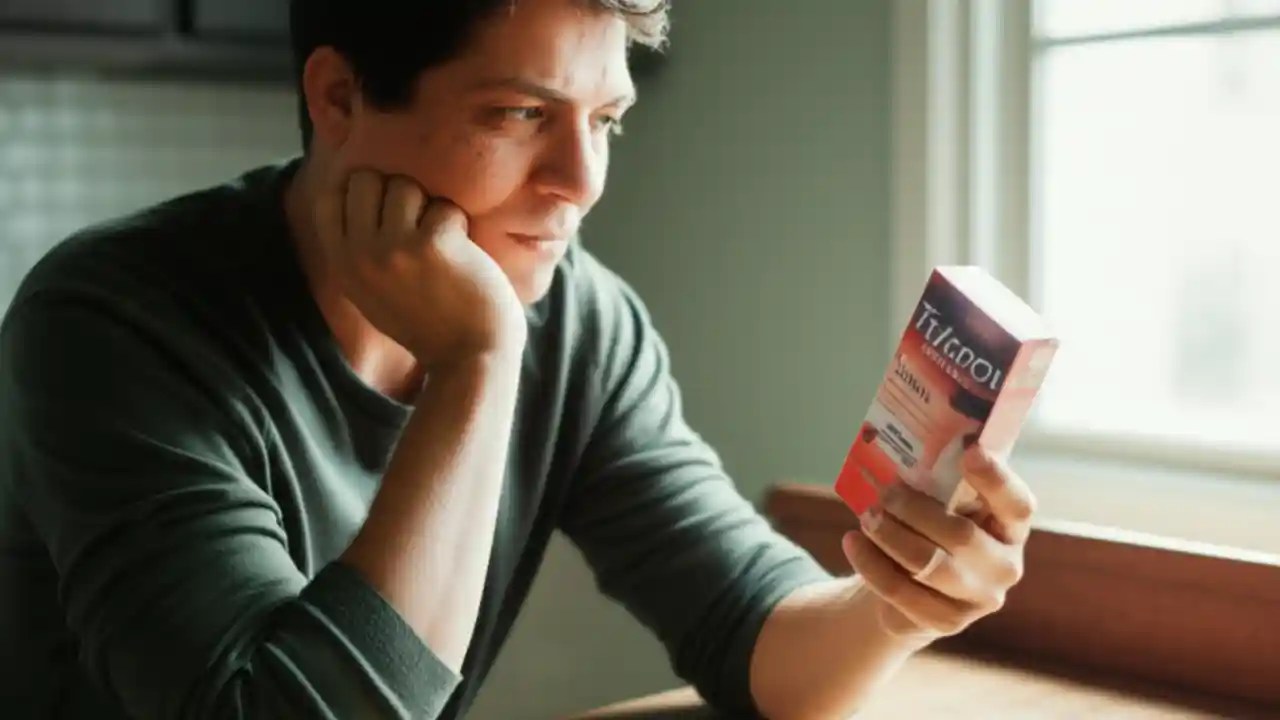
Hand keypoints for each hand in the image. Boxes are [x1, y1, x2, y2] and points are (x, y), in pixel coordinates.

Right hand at [312, 166, 526, 369]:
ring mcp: (394, 249)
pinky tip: (464, 255)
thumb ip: (360, 250)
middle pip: (366, 179)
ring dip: (431, 207)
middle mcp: (360, 255)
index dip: (361, 192)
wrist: (471, 358)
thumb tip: (356, 187)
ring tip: (443, 242)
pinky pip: (445, 206)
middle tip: (421, 225)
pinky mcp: (432, 245)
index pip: (329, 198)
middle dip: (398, 192)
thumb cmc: (431, 323)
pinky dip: (459, 225)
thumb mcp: (374, 292)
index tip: (388, 211)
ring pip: (406, 186)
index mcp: (342, 266)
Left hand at [841, 445, 1035, 640]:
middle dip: (915, 511)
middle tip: (884, 491)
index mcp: (1011, 527)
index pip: (1016, 504)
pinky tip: (852, 543)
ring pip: (929, 565)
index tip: (970, 452)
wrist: (915, 586)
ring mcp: (979, 599)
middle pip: (961, 536)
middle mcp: (1005, 566)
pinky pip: (902, 592)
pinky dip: (871, 565)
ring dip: (890, 536)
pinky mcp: (946, 621)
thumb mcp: (945, 504)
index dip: (996, 479)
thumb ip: (941, 483)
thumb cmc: (933, 529)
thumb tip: (903, 451)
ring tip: (866, 516)